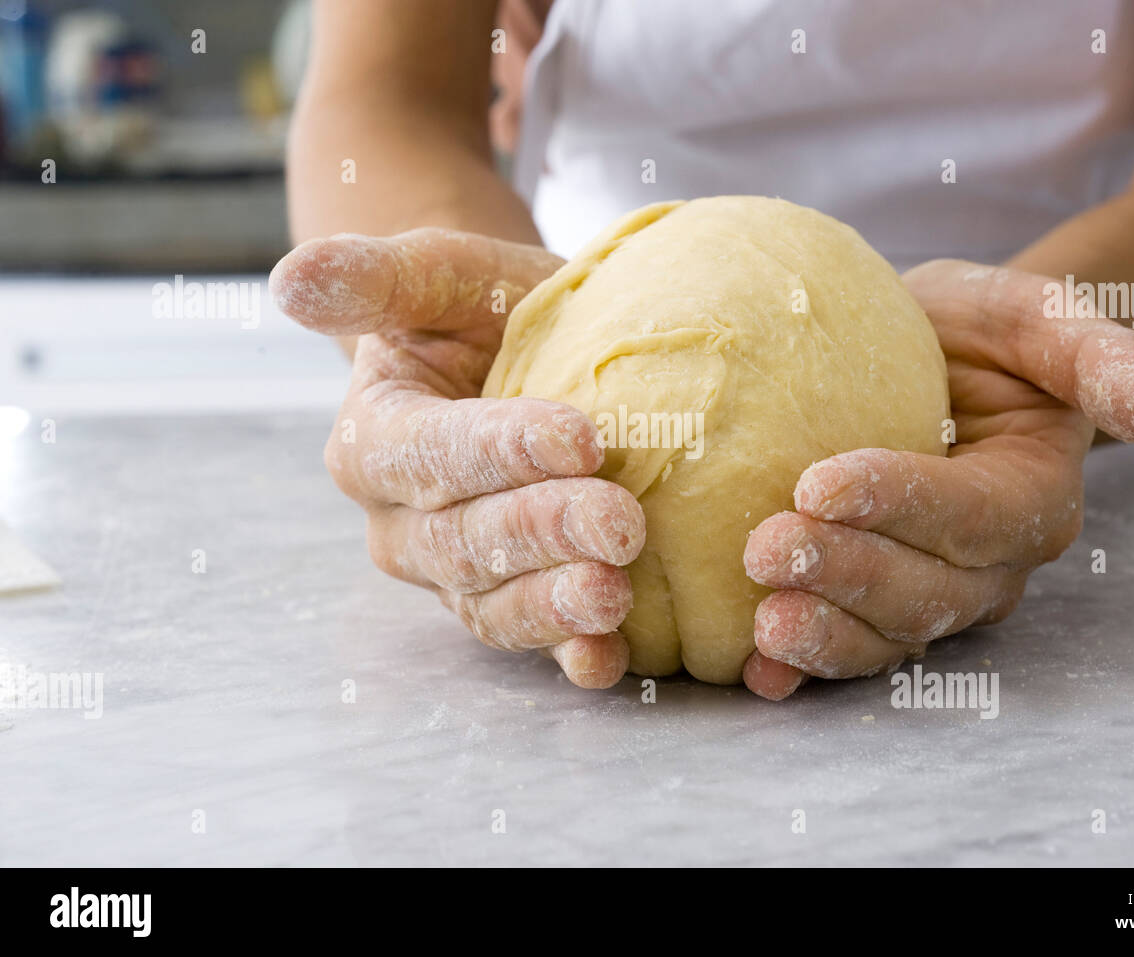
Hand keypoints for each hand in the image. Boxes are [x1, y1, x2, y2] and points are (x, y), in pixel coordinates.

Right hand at [270, 228, 644, 687]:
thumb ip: (376, 277)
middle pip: (463, 540)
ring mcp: (454, 573)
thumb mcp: (440, 276)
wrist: (528, 358)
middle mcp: (401, 522)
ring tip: (612, 595)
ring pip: (491, 602)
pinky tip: (605, 658)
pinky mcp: (510, 601)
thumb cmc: (483, 312)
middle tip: (619, 523)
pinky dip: (566, 654)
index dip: (500, 451)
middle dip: (540, 534)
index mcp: (373, 440)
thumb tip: (292, 280)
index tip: (581, 439)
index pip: (429, 452)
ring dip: (551, 606)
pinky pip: (528, 639)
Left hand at [742, 259, 1133, 699]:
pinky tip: (759, 672)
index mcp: (1031, 495)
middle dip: (848, 577)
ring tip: (762, 626)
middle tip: (766, 548)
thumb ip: (1099, 355)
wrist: (927, 367)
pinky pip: (849, 649)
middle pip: (927, 590)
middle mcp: (988, 563)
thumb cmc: (979, 335)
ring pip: (890, 635)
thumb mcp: (1033, 316)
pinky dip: (804, 671)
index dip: (901, 505)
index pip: (971, 514)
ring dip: (826, 637)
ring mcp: (934, 595)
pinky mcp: (876, 609)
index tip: (819, 484)